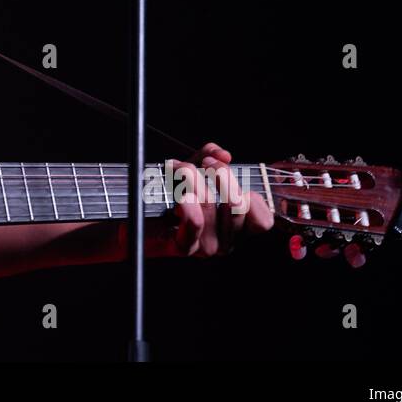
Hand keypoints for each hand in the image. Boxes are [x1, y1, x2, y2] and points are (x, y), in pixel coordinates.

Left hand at [154, 142, 273, 256]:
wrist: (139, 213)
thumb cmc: (170, 193)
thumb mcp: (195, 169)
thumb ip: (211, 156)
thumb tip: (223, 155)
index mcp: (237, 227)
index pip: (262, 221)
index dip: (250, 194)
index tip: (226, 172)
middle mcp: (226, 240)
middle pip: (236, 205)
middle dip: (219, 173)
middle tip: (204, 163)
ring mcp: (206, 246)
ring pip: (211, 205)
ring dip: (193, 178)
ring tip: (179, 169)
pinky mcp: (184, 247)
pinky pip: (195, 223)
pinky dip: (189, 204)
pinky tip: (182, 196)